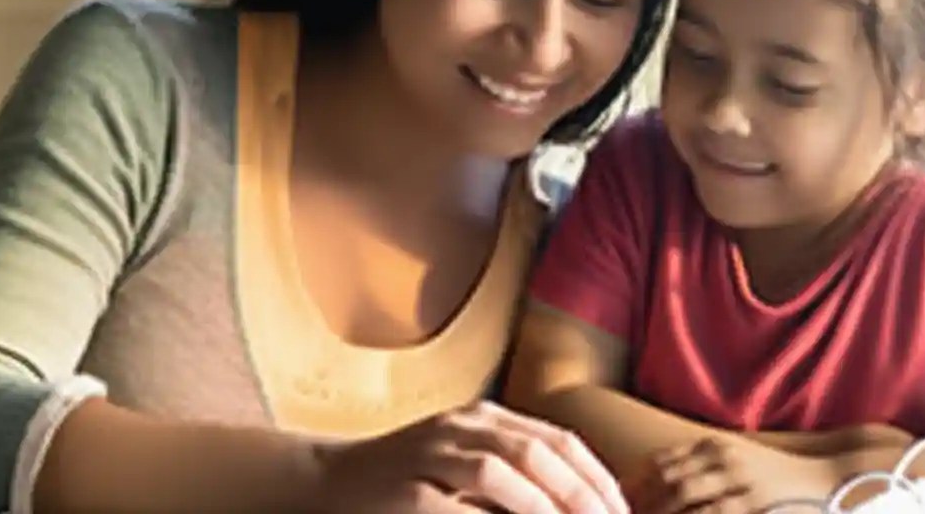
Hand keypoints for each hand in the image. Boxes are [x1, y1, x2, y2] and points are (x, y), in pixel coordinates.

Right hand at [315, 400, 628, 513]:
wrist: (326, 484)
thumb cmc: (406, 486)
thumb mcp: (466, 473)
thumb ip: (516, 486)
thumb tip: (581, 506)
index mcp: (486, 418)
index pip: (560, 441)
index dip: (598, 478)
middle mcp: (463, 425)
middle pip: (540, 451)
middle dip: (583, 493)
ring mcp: (430, 451)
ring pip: (502, 468)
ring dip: (547, 504)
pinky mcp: (405, 488)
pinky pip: (457, 500)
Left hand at [626, 438, 801, 513]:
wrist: (823, 476)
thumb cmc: (773, 473)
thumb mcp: (735, 459)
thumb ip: (701, 467)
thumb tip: (662, 481)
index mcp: (713, 445)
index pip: (661, 461)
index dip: (635, 482)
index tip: (616, 500)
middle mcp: (723, 457)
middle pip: (667, 479)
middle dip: (640, 502)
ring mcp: (739, 481)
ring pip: (684, 498)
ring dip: (659, 512)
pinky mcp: (753, 504)